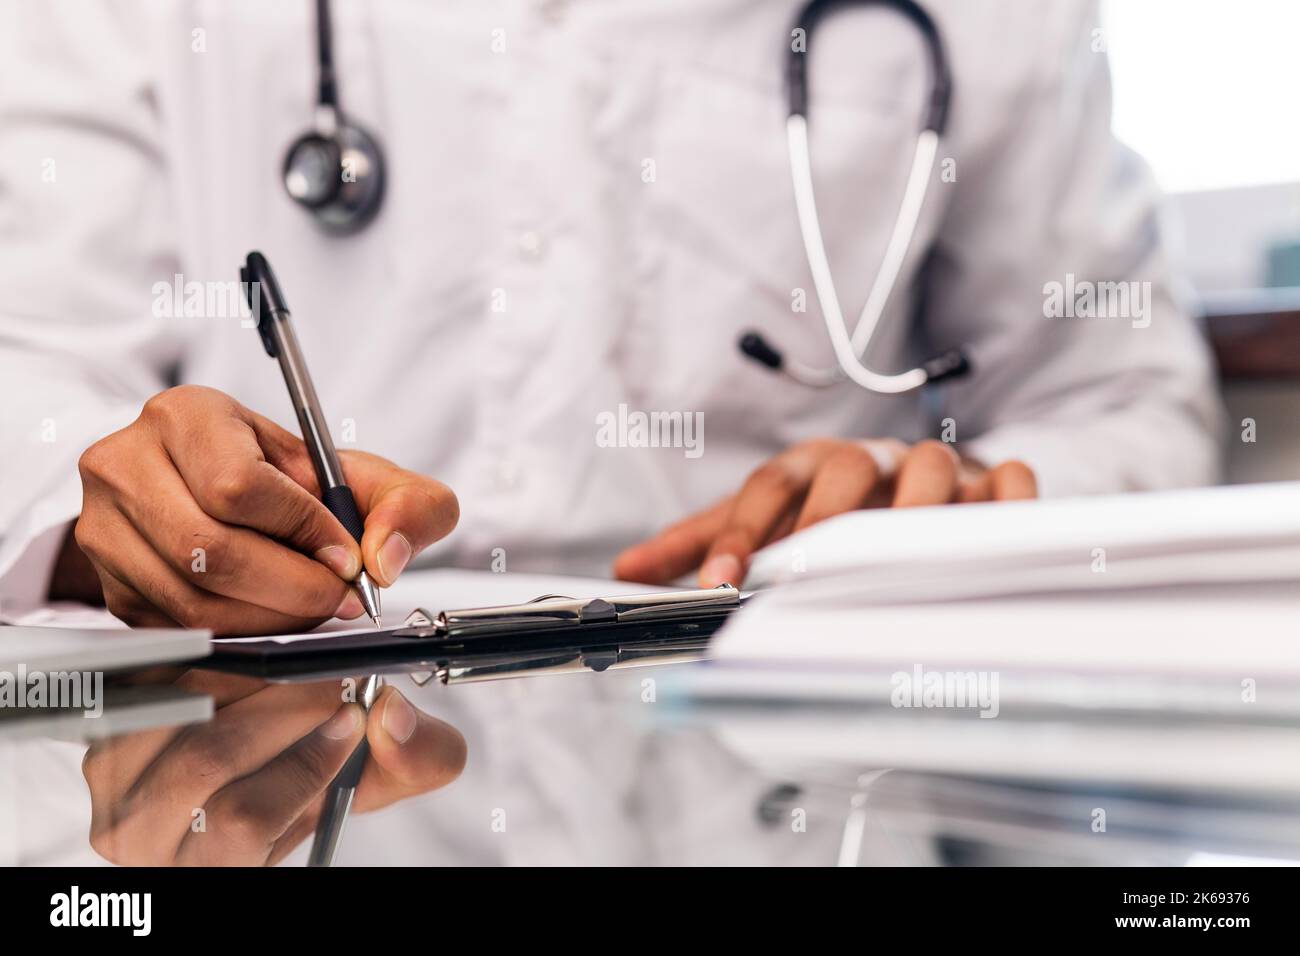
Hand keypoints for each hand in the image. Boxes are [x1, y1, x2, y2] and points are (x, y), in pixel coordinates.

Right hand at [71, 385, 457, 635]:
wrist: (226, 493)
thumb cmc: (293, 481)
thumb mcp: (360, 473)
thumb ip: (408, 503)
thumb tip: (384, 558)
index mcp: (186, 415)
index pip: (239, 487)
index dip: (304, 533)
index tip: (346, 556)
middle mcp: (127, 464)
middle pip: (210, 552)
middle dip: (293, 587)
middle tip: (339, 596)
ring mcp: (105, 527)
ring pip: (192, 600)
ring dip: (270, 618)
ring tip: (312, 605)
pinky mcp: (109, 584)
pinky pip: (177, 628)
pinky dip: (240, 633)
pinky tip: (274, 616)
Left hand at [82, 670, 465, 864]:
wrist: (249, 760)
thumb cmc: (303, 778)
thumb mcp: (369, 783)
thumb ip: (412, 760)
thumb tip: (389, 717)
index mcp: (208, 870)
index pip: (242, 822)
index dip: (306, 765)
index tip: (354, 718)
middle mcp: (141, 841)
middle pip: (207, 762)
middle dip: (287, 707)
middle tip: (334, 679)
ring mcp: (110, 783)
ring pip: (177, 711)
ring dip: (247, 677)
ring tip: (294, 670)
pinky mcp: (102, 724)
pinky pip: (153, 677)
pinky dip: (209, 657)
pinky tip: (250, 661)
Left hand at [613, 438, 1035, 586]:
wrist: (915, 480)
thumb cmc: (831, 505)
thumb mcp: (763, 517)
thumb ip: (700, 540)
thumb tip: (629, 570)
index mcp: (812, 462)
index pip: (771, 484)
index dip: (743, 529)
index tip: (719, 581)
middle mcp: (870, 460)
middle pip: (844, 471)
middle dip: (821, 521)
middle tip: (799, 574)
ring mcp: (934, 467)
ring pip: (928, 469)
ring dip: (910, 512)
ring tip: (893, 562)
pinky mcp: (992, 482)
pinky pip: (1009, 480)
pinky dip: (1007, 503)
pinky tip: (992, 540)